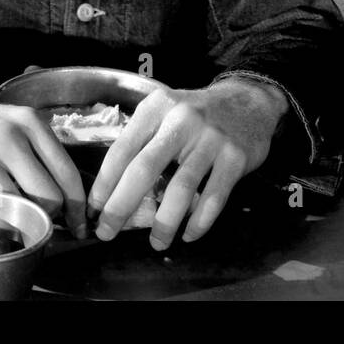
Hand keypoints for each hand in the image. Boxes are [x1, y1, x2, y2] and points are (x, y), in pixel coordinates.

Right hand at [0, 85, 87, 236]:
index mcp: (29, 122)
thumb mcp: (14, 122)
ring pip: (18, 208)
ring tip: (15, 218)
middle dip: (50, 217)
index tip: (80, 224)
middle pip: (48, 196)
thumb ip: (41, 151)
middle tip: (44, 223)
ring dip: (19, 220)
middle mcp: (7, 137)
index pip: (66, 173)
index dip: (78, 206)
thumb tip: (71, 199)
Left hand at [88, 78, 286, 249]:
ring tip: (156, 243)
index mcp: (157, 107)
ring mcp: (211, 138)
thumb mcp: (165, 113)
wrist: (249, 101)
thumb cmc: (196, 115)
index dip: (105, 184)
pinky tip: (188, 234)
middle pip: (144, 169)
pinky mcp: (235, 157)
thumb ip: (143, 141)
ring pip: (180, 189)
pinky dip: (199, 222)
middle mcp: (182, 119)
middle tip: (108, 232)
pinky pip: (213, 198)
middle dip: (121, 206)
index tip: (94, 210)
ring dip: (164, 223)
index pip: (122, 149)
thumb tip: (113, 190)